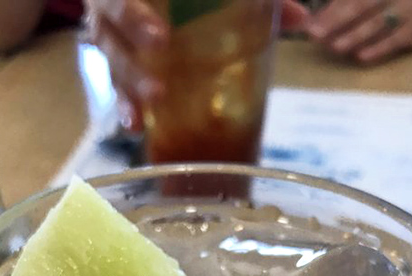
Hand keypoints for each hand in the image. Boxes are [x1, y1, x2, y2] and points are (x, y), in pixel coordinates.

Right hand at [84, 0, 310, 130]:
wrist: (152, 9)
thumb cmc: (186, 1)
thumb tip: (301, 17)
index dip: (137, 10)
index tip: (163, 33)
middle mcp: (112, 5)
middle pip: (111, 15)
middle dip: (133, 28)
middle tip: (161, 44)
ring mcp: (109, 37)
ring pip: (110, 55)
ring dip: (130, 79)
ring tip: (153, 100)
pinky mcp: (113, 68)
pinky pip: (113, 87)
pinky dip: (124, 106)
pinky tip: (135, 127)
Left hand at [306, 0, 411, 63]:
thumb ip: (364, 2)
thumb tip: (327, 16)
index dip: (331, 7)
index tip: (311, 21)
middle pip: (361, 4)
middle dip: (335, 20)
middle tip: (314, 34)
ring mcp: (408, 8)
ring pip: (375, 23)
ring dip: (352, 36)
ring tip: (333, 46)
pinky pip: (394, 40)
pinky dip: (377, 49)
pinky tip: (360, 57)